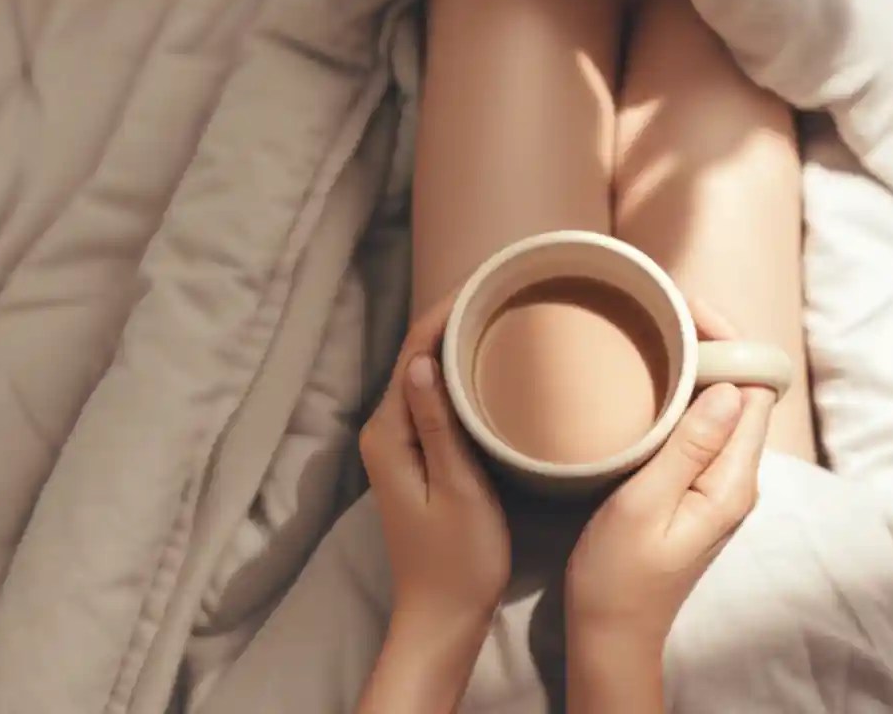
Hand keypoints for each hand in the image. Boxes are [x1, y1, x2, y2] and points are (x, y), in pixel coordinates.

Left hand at [357, 295, 509, 712]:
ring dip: (458, 340)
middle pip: (417, 355)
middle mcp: (384, 431)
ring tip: (505, 309)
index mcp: (389, 433)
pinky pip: (435, 399)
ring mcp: (398, 444)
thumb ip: (439, 424)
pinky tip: (491, 363)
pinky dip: (461, 374)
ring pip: (426, 374)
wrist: (442, 615)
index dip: (448, 309)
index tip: (490, 277)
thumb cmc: (459, 560)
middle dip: (456, 315)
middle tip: (508, 284)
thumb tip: (427, 359)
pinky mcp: (416, 457)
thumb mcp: (458, 489)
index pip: (414, 351)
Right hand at [564, 303, 775, 712]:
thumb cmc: (619, 576)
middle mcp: (734, 479)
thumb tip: (731, 388)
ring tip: (656, 330)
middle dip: (715, 344)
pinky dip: (684, 394)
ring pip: (722, 406)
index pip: (757, 391)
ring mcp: (716, 484)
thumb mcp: (646, 506)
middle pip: (744, 392)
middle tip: (664, 309)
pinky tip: (652, 379)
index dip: (732, 343)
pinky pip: (701, 427)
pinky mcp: (695, 489)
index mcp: (731, 481)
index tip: (686, 310)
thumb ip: (688, 447)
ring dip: (698, 365)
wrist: (611, 632)